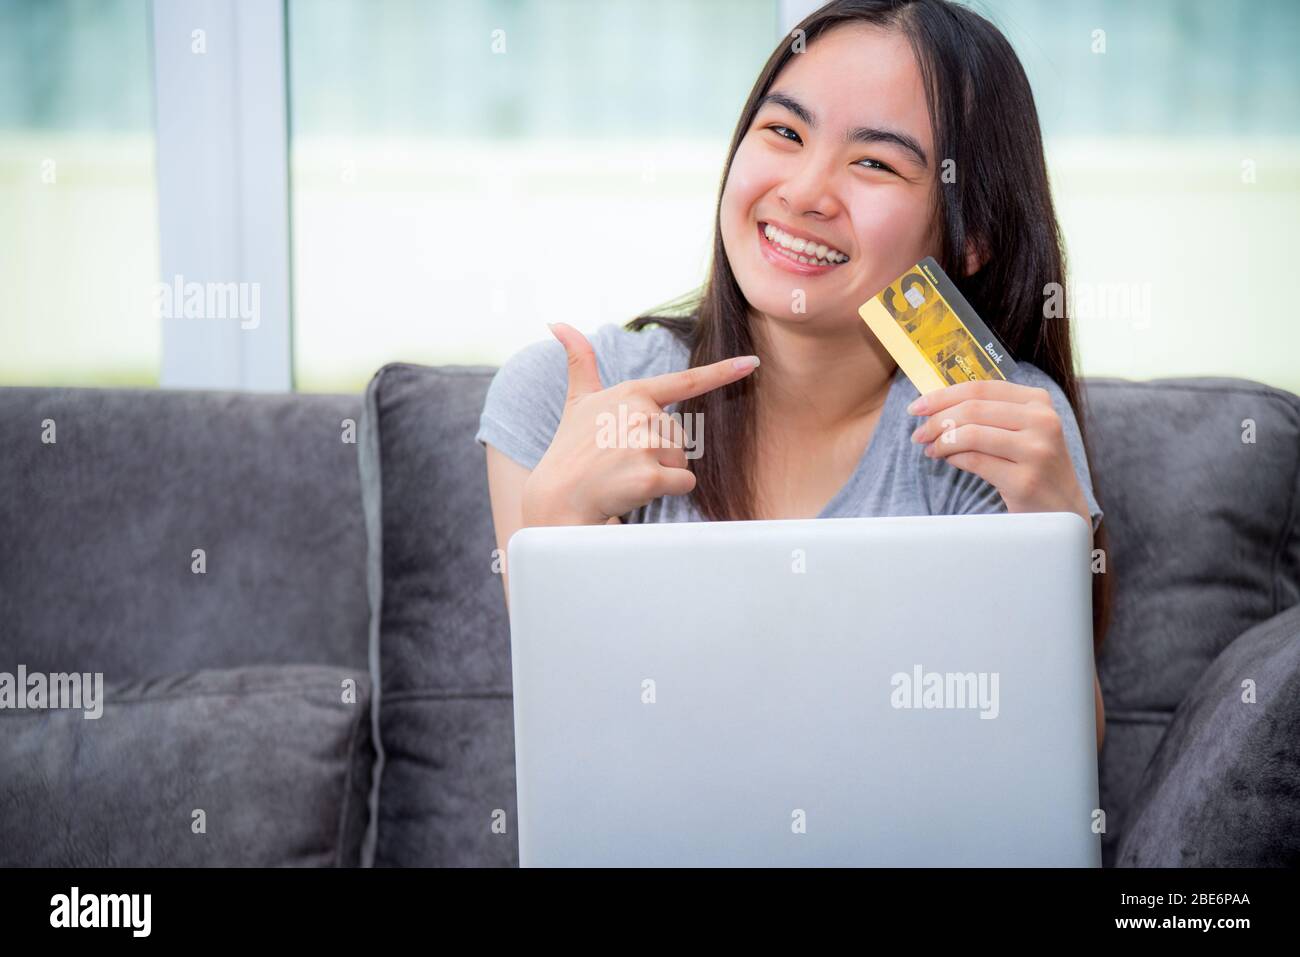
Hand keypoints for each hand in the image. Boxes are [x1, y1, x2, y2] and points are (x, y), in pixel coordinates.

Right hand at [522, 322, 759, 525]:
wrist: (557, 497)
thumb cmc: (571, 450)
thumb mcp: (577, 400)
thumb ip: (579, 361)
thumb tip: (557, 322)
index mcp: (632, 392)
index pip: (685, 382)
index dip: (722, 372)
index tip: (752, 363)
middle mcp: (641, 412)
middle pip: (681, 437)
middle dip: (660, 453)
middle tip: (622, 461)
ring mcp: (645, 443)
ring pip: (682, 461)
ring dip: (661, 473)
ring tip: (624, 474)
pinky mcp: (650, 475)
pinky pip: (683, 483)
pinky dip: (665, 491)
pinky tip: (633, 489)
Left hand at [907, 379, 1089, 525]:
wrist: (1064, 508)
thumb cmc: (1033, 465)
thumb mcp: (1022, 429)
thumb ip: (989, 412)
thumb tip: (935, 404)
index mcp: (1038, 401)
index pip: (980, 387)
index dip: (942, 395)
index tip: (916, 407)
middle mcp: (1042, 421)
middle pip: (972, 409)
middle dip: (936, 421)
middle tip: (918, 434)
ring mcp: (1036, 450)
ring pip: (971, 434)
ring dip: (941, 442)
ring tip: (930, 449)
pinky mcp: (1025, 479)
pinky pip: (975, 461)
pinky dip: (953, 459)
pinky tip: (946, 460)